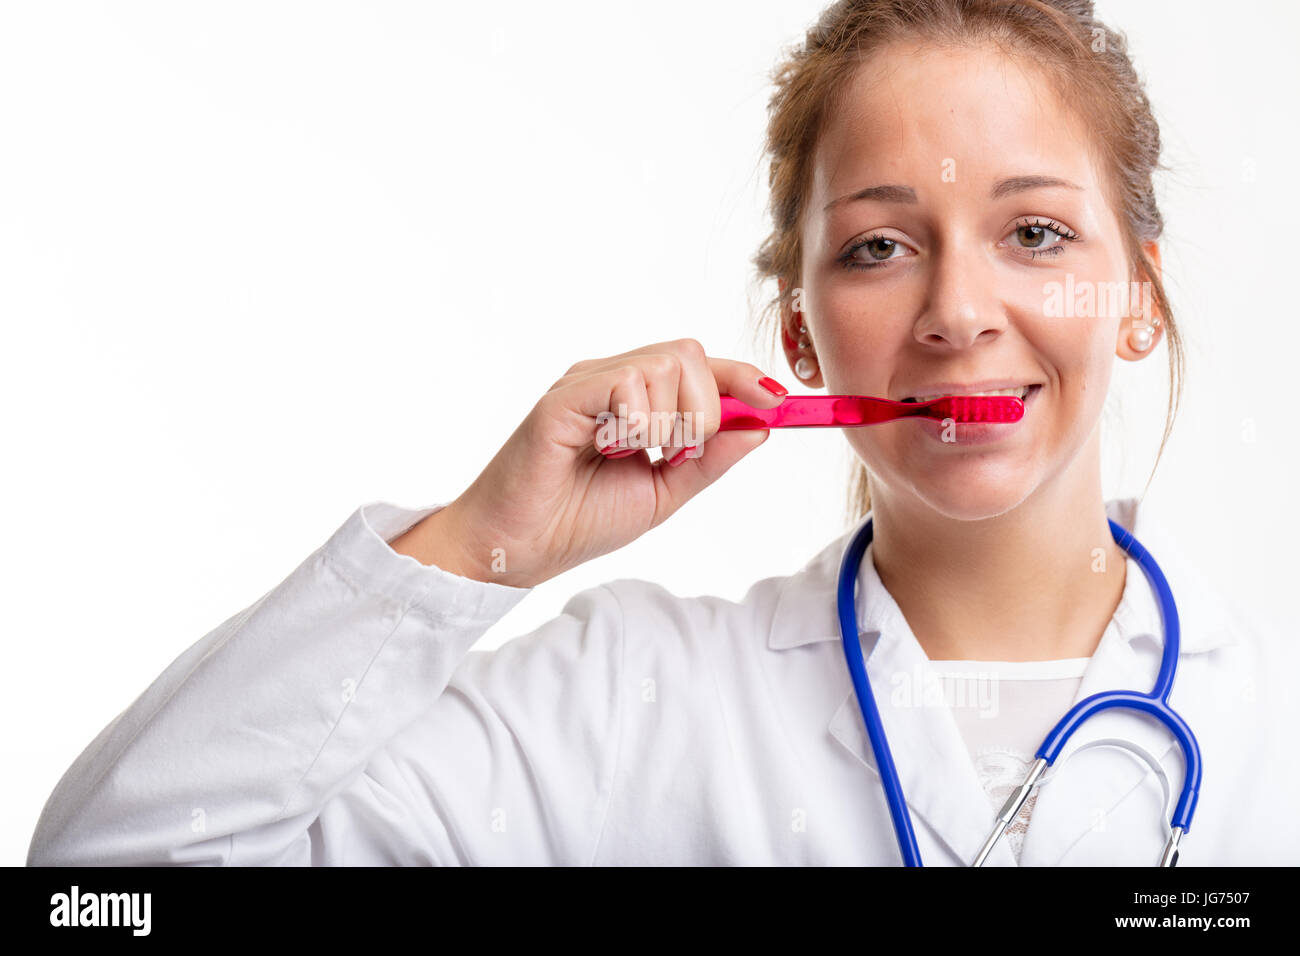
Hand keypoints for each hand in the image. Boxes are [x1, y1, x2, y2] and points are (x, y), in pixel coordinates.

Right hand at [394, 338, 787, 586]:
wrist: (518, 550)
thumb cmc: (577, 521)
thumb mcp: (663, 493)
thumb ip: (709, 461)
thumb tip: (760, 427)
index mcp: (635, 399)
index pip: (701, 367)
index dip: (744, 378)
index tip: (781, 402)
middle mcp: (612, 380)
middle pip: (690, 354)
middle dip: (706, 408)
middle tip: (677, 454)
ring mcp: (587, 384)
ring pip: (664, 363)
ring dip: (672, 421)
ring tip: (636, 457)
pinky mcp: (563, 399)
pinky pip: (625, 381)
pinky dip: (639, 420)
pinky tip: (617, 449)